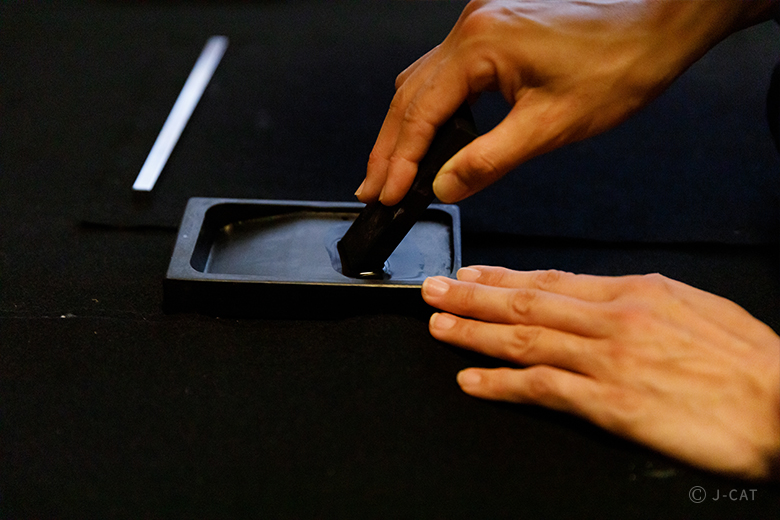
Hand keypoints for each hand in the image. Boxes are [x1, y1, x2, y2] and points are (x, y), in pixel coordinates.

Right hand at [357, 0, 775, 205]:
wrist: (659, 25)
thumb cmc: (619, 66)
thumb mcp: (551, 126)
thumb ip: (488, 160)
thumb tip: (444, 187)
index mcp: (479, 45)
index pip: (421, 113)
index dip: (400, 160)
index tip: (385, 195)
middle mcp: (470, 29)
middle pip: (409, 95)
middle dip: (389, 147)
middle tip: (371, 189)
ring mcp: (479, 26)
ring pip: (421, 84)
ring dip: (404, 129)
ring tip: (389, 170)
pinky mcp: (492, 33)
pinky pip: (444, 75)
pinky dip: (429, 111)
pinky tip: (426, 136)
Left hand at [421, 266, 779, 478]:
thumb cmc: (750, 361)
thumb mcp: (696, 307)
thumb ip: (641, 300)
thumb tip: (602, 295)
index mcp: (636, 291)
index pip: (553, 279)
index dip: (504, 277)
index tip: (472, 273)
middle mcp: (614, 319)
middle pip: (527, 303)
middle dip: (473, 296)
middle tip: (434, 290)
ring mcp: (608, 360)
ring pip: (524, 339)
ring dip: (473, 332)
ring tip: (438, 326)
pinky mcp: (610, 403)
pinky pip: (542, 388)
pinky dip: (501, 384)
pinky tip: (471, 381)